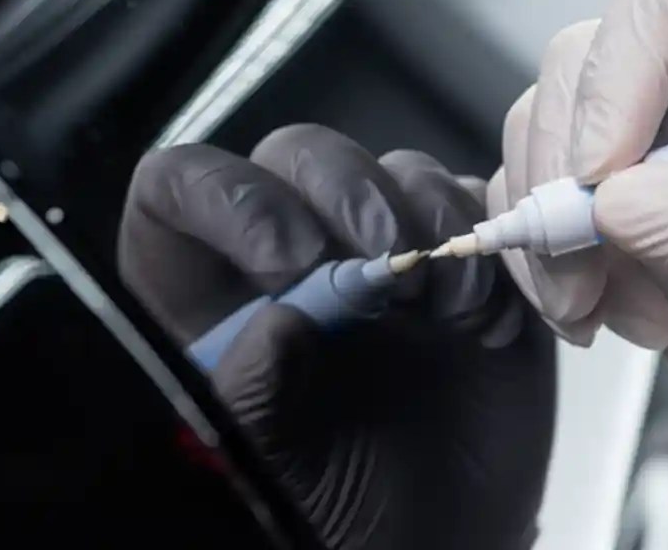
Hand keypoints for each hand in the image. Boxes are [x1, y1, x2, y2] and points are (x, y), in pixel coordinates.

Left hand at [119, 125, 555, 548]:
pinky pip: (475, 207)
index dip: (227, 196)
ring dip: (425, 213)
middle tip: (386, 252)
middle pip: (296, 157)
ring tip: (445, 306)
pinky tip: (484, 317)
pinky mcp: (463, 266)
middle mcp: (297, 256)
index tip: (289, 256)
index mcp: (214, 298)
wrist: (441, 544)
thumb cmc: (337, 517)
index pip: (178, 191)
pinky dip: (488, 242)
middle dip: (344, 186)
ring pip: (393, 169)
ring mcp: (384, 254)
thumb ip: (252, 397)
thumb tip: (279, 320)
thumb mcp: (270, 473)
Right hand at [493, 0, 667, 526]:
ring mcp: (654, 163)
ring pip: (542, 137)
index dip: (619, 73)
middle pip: (581, 64)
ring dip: (548, 234)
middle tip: (584, 260)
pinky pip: (535, 212)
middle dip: (559, 167)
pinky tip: (601, 319)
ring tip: (606, 308)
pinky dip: (542, 269)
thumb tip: (615, 201)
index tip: (604, 175)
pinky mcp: (618, 225)